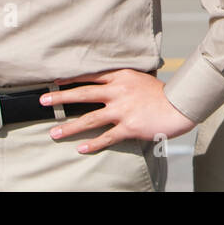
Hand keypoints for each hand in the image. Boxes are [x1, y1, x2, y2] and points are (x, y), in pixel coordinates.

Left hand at [41, 68, 194, 153]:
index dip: (71, 79)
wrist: (180, 105)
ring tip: (54, 133)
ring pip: (89, 119)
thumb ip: (124, 81)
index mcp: (121, 76)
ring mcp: (122, 110)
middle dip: (60, 98)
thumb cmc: (162, 93)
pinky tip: (80, 148)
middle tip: (43, 101)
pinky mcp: (128, 127)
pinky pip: (106, 137)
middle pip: (83, 94)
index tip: (55, 81)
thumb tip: (108, 84)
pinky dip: (92, 144)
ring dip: (69, 127)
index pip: (90, 76)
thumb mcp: (141, 78)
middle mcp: (118, 91)